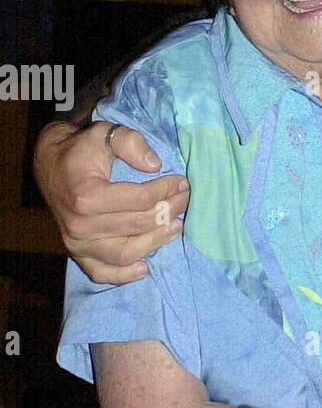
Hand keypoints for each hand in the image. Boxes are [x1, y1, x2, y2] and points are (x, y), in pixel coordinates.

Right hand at [33, 120, 188, 285]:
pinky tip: (145, 267)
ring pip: (126, 253)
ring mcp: (77, 243)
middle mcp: (80, 225)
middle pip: (137, 225)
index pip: (139, 200)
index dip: (166, 191)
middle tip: (185, 200)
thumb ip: (129, 142)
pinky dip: (124, 275)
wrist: (49, 165)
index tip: (182, 182)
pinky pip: (102, 273)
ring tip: (175, 227)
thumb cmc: (80, 150)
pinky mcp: (77, 254)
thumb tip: (155, 165)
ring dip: (156, 242)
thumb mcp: (103, 133)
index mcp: (86, 196)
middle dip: (168, 212)